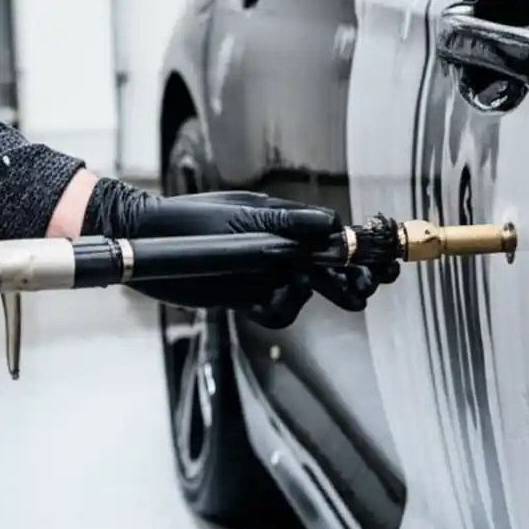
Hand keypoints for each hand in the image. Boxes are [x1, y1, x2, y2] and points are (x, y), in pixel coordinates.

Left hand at [82, 178, 397, 327]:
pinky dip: (277, 310)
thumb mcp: (241, 218)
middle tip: (364, 290)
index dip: (360, 249)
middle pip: (330, 265)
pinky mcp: (248, 296)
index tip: (383, 261)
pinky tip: (262, 305)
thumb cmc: (189, 223)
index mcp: (284, 221)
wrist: (146, 246)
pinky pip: (278, 310)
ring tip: (306, 297)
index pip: (333, 234)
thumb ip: (287, 224)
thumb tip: (331, 224)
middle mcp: (280, 246)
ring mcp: (266, 272)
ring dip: (312, 296)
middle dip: (351, 278)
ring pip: (308, 291)